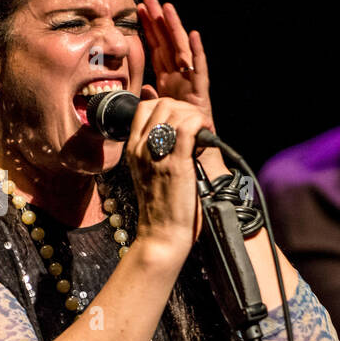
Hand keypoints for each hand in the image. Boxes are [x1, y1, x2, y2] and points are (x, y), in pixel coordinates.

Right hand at [124, 95, 208, 259]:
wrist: (162, 235)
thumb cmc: (162, 209)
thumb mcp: (151, 174)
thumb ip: (158, 152)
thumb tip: (177, 133)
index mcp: (132, 150)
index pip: (144, 108)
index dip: (168, 107)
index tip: (184, 121)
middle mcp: (140, 148)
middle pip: (160, 105)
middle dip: (184, 108)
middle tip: (198, 125)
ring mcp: (156, 155)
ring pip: (173, 111)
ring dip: (194, 115)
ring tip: (204, 130)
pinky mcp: (175, 163)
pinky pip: (187, 127)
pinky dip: (200, 123)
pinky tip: (207, 134)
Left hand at [136, 0, 213, 133]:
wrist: (195, 154)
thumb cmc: (178, 135)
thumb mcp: (157, 114)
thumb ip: (151, 99)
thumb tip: (145, 89)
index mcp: (168, 81)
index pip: (156, 50)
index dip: (147, 30)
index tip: (137, 10)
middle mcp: (180, 78)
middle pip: (167, 44)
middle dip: (159, 21)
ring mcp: (191, 84)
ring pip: (182, 51)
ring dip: (175, 29)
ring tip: (167, 8)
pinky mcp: (201, 93)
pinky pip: (200, 70)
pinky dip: (197, 53)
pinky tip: (193, 36)